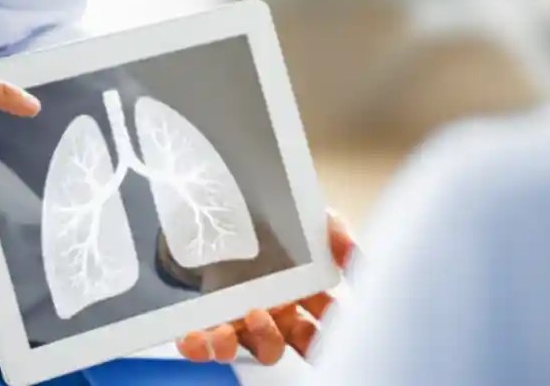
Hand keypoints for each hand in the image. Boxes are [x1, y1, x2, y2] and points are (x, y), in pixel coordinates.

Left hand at [175, 212, 355, 364]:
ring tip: (245, 319)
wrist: (219, 201)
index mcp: (300, 298)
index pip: (319, 332)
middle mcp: (272, 314)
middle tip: (278, 318)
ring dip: (247, 342)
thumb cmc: (271, 218)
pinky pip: (201, 343)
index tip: (330, 320)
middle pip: (283, 345)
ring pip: (244, 348)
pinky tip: (195, 336)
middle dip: (283, 340)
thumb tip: (354, 253)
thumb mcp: (307, 218)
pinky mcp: (205, 316)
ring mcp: (238, 317)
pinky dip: (199, 346)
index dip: (328, 335)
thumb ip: (334, 233)